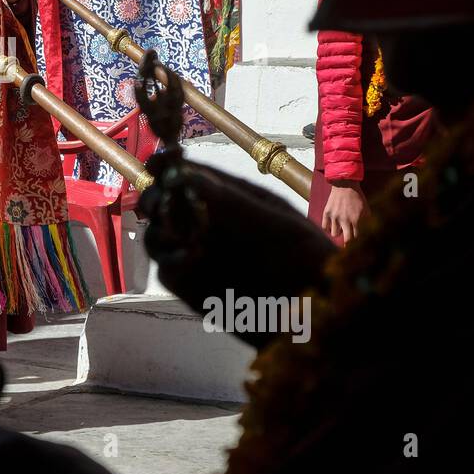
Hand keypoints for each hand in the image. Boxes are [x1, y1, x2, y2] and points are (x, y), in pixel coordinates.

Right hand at [139, 154, 333, 348]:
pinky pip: (166, 269)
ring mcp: (196, 253)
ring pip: (158, 234)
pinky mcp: (191, 285)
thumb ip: (231, 201)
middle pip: (163, 202)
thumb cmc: (306, 259)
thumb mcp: (275, 223)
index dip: (168, 165)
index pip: (188, 173)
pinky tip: (191, 257)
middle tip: (159, 203)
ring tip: (180, 235)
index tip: (158, 162)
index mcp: (228, 197)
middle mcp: (206, 222)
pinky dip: (170, 261)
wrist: (317, 311)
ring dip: (160, 230)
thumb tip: (185, 175)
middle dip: (156, 198)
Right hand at [322, 179, 367, 244]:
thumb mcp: (366, 209)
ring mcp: (334, 216)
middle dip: (348, 243)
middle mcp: (344, 219)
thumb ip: (367, 221)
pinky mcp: (326, 212)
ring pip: (334, 234)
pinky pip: (325, 227)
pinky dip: (328, 228)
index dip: (357, 242)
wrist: (345, 185)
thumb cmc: (357, 197)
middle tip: (348, 244)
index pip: (356, 238)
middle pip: (346, 239)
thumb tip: (368, 232)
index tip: (357, 243)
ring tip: (341, 229)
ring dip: (338, 233)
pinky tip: (332, 226)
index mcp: (356, 219)